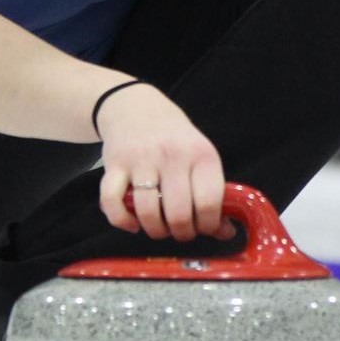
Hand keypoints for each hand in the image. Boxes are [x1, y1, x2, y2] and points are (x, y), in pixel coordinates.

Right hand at [93, 83, 236, 241]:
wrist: (135, 107)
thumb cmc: (174, 138)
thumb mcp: (200, 157)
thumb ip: (213, 194)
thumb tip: (226, 232)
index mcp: (201, 154)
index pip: (209, 203)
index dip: (208, 226)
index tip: (203, 228)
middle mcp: (172, 155)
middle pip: (178, 214)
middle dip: (181, 233)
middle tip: (181, 231)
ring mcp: (141, 160)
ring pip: (148, 213)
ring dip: (155, 230)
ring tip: (159, 227)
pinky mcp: (114, 164)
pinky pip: (113, 203)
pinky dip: (122, 221)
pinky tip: (132, 223)